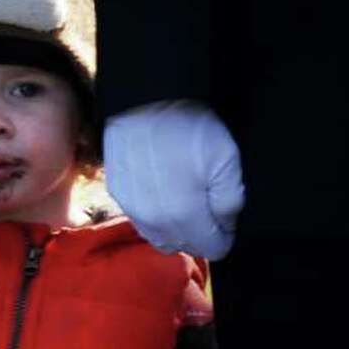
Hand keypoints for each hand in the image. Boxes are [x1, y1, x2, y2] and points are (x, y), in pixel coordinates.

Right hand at [102, 103, 245, 258]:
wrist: (143, 99)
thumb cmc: (189, 128)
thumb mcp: (226, 158)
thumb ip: (230, 200)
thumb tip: (224, 222)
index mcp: (185, 216)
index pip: (213, 249)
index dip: (225, 235)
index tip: (226, 215)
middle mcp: (156, 222)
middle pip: (186, 246)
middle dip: (201, 233)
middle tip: (207, 203)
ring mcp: (133, 210)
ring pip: (161, 238)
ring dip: (177, 228)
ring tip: (184, 199)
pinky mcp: (118, 195)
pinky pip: (142, 222)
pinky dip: (156, 216)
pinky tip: (162, 190)